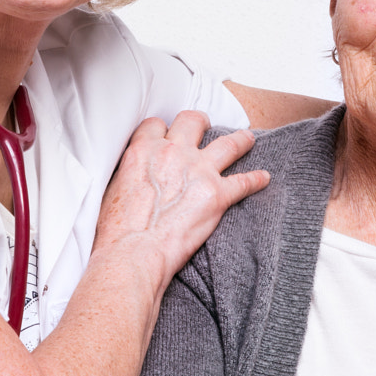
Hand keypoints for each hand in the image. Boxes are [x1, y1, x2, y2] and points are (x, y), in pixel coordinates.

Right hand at [95, 111, 269, 278]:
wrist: (133, 254)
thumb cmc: (117, 231)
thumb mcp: (112, 189)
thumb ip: (128, 173)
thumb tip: (133, 177)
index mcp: (143, 150)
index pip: (156, 124)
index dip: (163, 129)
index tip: (168, 135)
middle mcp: (173, 153)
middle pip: (192, 121)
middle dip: (200, 122)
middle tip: (205, 126)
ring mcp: (198, 172)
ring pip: (228, 144)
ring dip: (240, 140)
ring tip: (247, 138)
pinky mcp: (217, 195)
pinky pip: (244, 182)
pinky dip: (256, 180)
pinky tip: (264, 178)